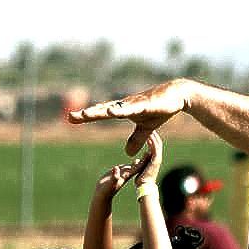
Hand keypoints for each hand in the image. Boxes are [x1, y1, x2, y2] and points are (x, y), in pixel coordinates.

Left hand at [67, 78, 193, 153]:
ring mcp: (134, 103)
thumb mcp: (146, 128)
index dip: (87, 116)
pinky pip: (131, 108)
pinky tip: (112, 110)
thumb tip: (127, 153)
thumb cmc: (160, 108)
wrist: (177, 95)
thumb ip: (136, 139)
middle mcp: (125, 105)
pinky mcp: (145, 104)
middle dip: (87, 114)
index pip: (101, 114)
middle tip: (70, 116)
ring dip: (100, 111)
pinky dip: (121, 109)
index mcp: (123, 110)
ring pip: (114, 108)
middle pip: (102, 110)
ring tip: (86, 114)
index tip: (71, 118)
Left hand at [136, 130, 164, 185]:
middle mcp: (157, 158)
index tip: (148, 132)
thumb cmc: (141, 180)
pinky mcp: (155, 160)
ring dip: (154, 137)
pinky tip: (149, 136)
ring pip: (157, 144)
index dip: (152, 139)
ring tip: (150, 129)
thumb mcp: (140, 168)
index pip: (154, 146)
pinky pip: (155, 148)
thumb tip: (136, 160)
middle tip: (150, 127)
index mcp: (154, 159)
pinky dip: (153, 142)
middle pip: (157, 143)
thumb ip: (140, 163)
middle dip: (154, 135)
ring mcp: (157, 159)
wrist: (144, 186)